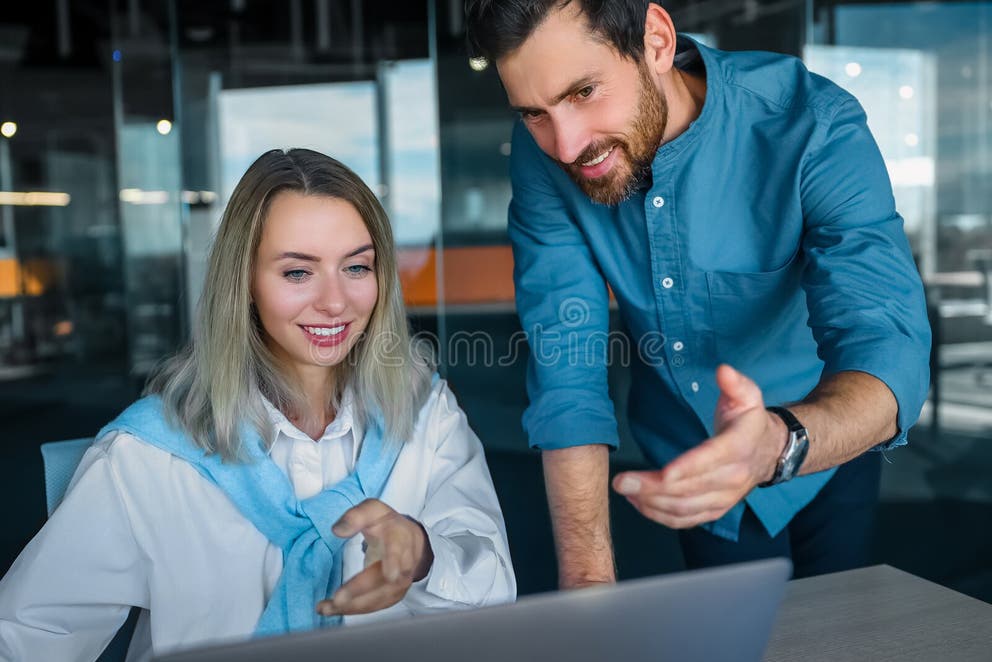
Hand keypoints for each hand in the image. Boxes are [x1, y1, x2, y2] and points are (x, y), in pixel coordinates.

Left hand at [316, 499, 433, 616]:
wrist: (410, 540)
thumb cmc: (386, 524)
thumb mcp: (372, 510)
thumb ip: (355, 517)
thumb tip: (337, 530)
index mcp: (400, 538)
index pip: (398, 550)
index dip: (395, 562)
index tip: (390, 574)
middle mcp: (404, 564)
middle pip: (386, 581)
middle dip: (362, 590)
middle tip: (338, 599)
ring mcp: (400, 583)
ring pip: (379, 598)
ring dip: (352, 606)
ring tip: (325, 607)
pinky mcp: (392, 596)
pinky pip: (373, 606)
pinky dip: (352, 610)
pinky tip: (331, 609)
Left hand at [611, 364, 787, 528]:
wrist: (770, 452)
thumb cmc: (750, 421)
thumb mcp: (748, 396)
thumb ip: (735, 383)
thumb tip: (723, 371)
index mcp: (738, 447)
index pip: (711, 460)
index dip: (687, 468)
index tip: (662, 473)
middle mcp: (732, 478)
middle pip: (690, 489)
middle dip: (653, 487)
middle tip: (622, 481)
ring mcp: (724, 498)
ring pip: (686, 508)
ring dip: (652, 504)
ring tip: (626, 490)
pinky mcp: (715, 509)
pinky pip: (687, 520)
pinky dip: (661, 516)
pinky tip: (639, 504)